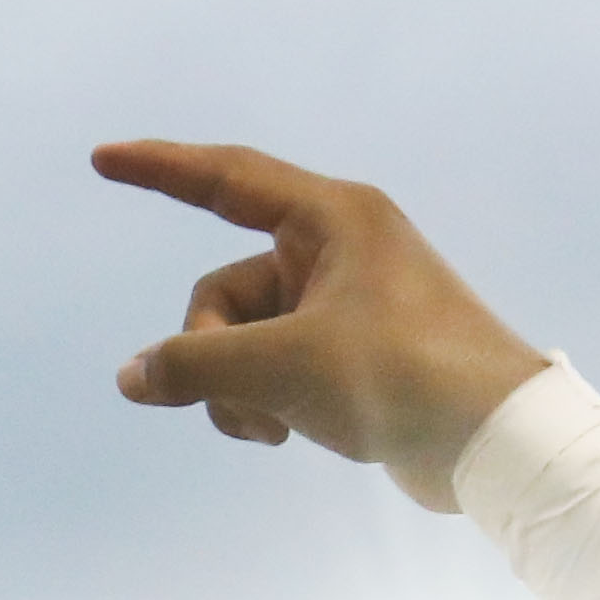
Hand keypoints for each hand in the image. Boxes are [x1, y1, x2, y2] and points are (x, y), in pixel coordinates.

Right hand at [89, 143, 554, 507]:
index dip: (160, 167)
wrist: (495, 441)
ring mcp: (343, 303)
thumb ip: (195, 365)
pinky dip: (265, 400)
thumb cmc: (401, 377)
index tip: (103, 158)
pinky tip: (290, 433)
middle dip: (213, 352)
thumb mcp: (283, 367)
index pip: (226, 179)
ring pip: (243, 338)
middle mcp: (337, 249)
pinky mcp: (349, 354)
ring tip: (273, 426)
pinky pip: (272, 365)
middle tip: (243, 399)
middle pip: (223, 290)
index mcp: (333, 218)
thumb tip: (133, 375)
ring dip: (238, 389)